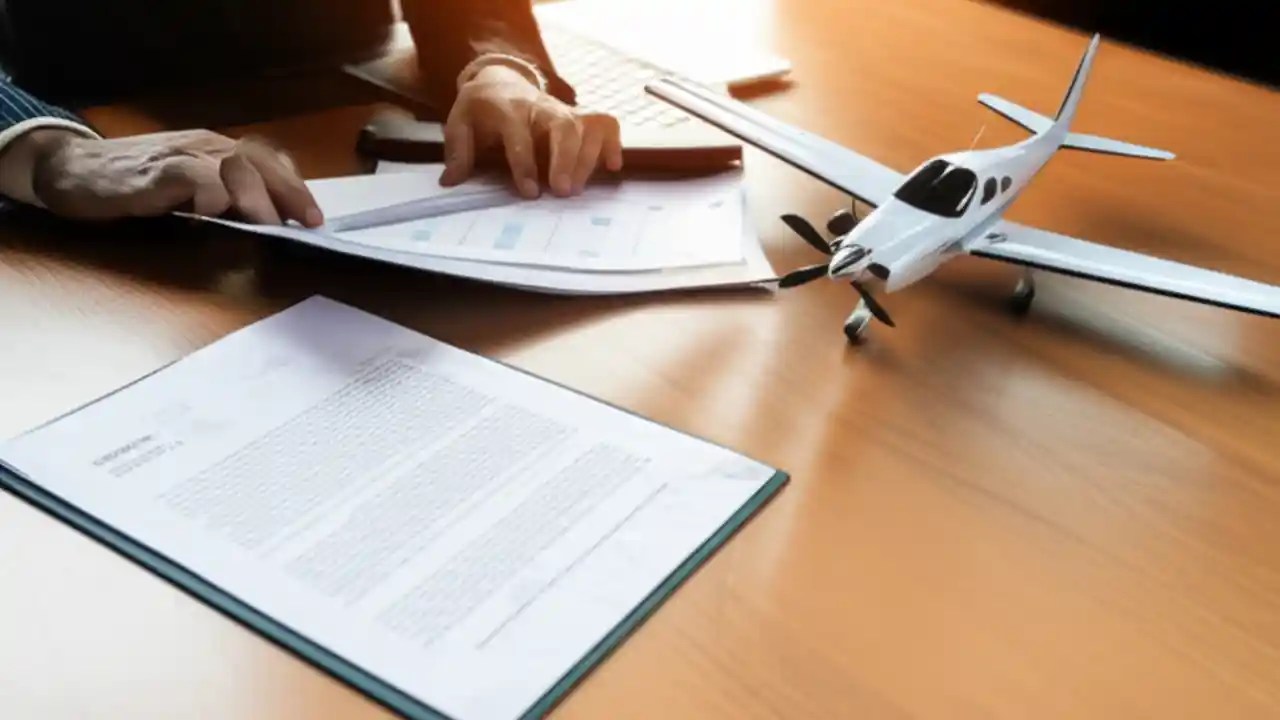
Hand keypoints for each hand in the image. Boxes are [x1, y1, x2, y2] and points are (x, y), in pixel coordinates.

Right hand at [3, 129, 322, 226]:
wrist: (72, 169)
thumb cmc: (134, 183)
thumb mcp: (187, 188)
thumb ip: (223, 198)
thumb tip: (268, 224)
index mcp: (216, 150)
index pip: (268, 161)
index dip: (295, 187)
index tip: (315, 218)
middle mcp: (204, 146)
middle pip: (259, 161)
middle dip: (289, 191)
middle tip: (307, 222)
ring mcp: (180, 155)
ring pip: (233, 165)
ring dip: (256, 196)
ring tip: (270, 224)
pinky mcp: (155, 171)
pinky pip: (192, 175)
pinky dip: (210, 193)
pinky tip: (215, 212)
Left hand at [439, 64, 622, 197]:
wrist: (500, 81)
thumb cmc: (481, 110)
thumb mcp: (459, 123)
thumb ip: (457, 151)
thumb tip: (450, 182)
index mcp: (508, 109)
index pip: (519, 134)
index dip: (525, 164)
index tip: (530, 193)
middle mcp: (541, 107)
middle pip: (563, 126)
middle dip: (566, 159)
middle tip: (563, 192)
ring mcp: (563, 110)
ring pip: (586, 126)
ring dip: (587, 159)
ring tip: (577, 190)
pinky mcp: (579, 115)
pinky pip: (605, 123)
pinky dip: (613, 143)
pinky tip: (612, 166)